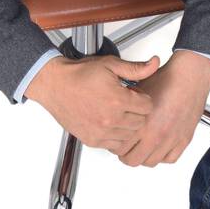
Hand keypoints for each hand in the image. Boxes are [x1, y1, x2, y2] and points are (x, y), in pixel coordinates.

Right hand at [24, 53, 159, 153]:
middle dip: (137, 111)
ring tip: (116, 112)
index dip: (142, 98)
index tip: (134, 94)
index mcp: (117, 100)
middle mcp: (110, 119)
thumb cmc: (79, 75)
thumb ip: (136, 68)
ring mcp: (101, 131)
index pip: (148, 107)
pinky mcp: (92, 140)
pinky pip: (115, 144)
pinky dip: (116, 136)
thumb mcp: (110, 65)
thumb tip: (154, 64)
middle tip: (125, 102)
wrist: (55, 85)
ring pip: (130, 135)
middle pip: (141, 122)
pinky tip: (109, 122)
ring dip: (127, 125)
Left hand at [115, 51, 209, 166]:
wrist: (190, 76)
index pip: (120, 148)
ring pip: (150, 162)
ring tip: (141, 147)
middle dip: (126, 154)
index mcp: (141, 124)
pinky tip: (159, 147)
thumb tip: (116, 117)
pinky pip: (169, 159)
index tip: (116, 141)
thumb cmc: (166, 79)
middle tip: (126, 147)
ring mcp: (170, 140)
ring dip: (144, 156)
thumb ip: (126, 108)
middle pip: (132, 160)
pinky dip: (162, 156)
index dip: (114, 145)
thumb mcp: (137, 91)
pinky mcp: (183, 140)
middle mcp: (156, 135)